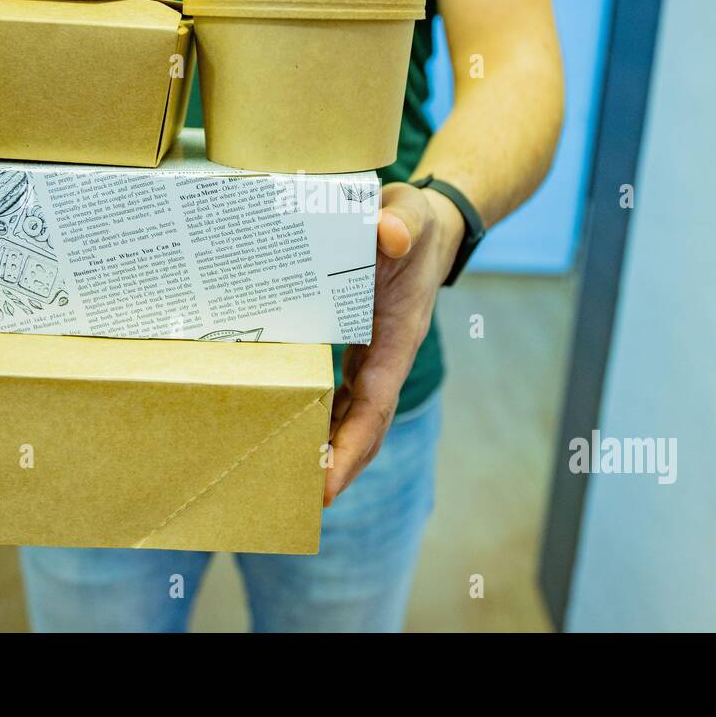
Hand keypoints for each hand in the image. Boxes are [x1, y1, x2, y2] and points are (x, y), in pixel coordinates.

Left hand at [324, 182, 463, 505]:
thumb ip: (402, 221)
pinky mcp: (359, 348)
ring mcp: (374, 356)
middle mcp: (387, 356)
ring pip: (351, 416)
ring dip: (326, 449)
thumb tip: (388, 234)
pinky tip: (292, 431)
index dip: (351, 449)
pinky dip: (321, 417)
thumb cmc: (415, 222)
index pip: (375, 406)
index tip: (327, 488)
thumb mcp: (410, 214)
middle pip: (363, 426)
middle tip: (297, 502)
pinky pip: (341, 394)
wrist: (427, 223)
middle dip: (335, 466)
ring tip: (288, 482)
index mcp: (398, 338)